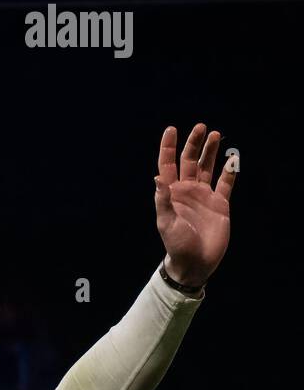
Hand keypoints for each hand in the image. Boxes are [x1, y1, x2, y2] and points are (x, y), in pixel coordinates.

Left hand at [155, 123, 235, 286]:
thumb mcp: (166, 223)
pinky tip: (232, 159)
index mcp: (171, 194)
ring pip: (207, 167)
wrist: (195, 263)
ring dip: (210, 152)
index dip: (168, 148)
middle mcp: (187, 191)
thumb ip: (163, 201)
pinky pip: (226, 184)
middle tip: (201, 127)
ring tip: (215, 134)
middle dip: (194, 144)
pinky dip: (230, 171)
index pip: (167, 165)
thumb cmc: (177, 245)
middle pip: (190, 161)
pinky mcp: (220, 204)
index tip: (171, 129)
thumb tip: (158, 178)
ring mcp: (204, 196)